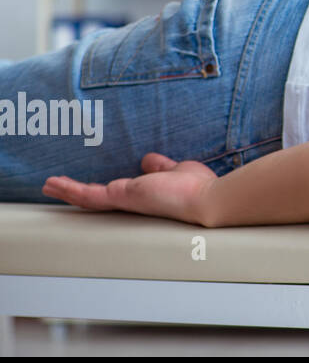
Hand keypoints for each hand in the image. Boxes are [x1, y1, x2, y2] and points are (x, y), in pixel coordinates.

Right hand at [42, 153, 219, 226]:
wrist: (205, 201)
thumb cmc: (198, 188)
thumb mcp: (175, 169)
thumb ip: (161, 167)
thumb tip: (148, 160)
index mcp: (146, 194)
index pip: (120, 192)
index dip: (104, 188)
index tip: (92, 185)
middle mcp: (132, 201)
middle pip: (100, 198)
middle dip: (79, 193)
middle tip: (61, 188)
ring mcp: (124, 201)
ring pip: (89, 198)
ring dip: (68, 191)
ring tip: (50, 185)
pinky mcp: (120, 197)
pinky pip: (89, 195)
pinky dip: (69, 190)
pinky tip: (53, 184)